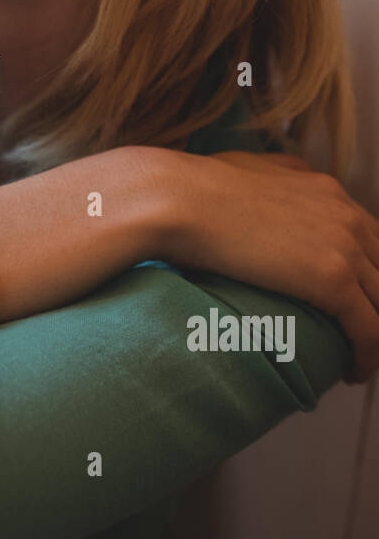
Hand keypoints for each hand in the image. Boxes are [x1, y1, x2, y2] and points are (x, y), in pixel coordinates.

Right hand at [166, 150, 378, 383]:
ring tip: (358, 359)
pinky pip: (371, 330)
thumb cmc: (196, 187)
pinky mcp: (333, 280)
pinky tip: (352, 372)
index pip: (372, 238)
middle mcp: (346, 215)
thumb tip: (274, 178)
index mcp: (327, 189)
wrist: (179, 199)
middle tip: (357, 333)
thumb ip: (275, 172)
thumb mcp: (247, 165)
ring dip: (376, 335)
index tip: (353, 300)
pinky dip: (368, 356)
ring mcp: (344, 247)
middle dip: (376, 303)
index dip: (368, 274)